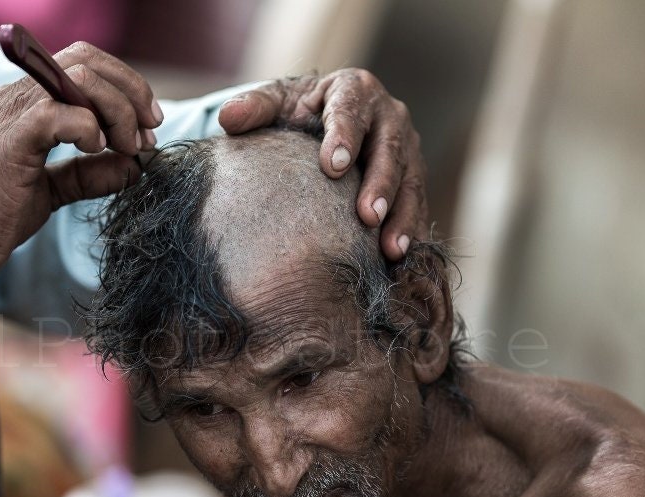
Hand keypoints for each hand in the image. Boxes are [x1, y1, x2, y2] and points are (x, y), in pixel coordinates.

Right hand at [0, 42, 159, 295]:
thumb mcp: (55, 189)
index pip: (81, 63)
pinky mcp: (10, 139)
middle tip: (147, 134)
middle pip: (85, 60)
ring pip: (79, 78)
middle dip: (130, 92)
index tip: (147, 125)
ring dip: (118, 111)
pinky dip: (89, 127)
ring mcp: (9, 114)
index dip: (124, 85)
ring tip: (127, 146)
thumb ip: (92, 173)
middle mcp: (14, 98)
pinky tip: (98, 150)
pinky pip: (57, 112)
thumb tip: (136, 167)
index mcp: (23, 103)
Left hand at [218, 70, 427, 260]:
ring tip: (390, 249)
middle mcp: (389, 115)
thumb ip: (254, 109)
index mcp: (354, 90)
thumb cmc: (298, 113)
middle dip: (381, 184)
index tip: (333, 167)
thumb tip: (227, 119)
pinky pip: (416, 205)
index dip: (345, 137)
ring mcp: (407, 148)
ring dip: (401, 216)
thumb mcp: (276, 104)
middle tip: (367, 216)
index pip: (350, 110)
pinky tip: (399, 258)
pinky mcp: (413, 177)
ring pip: (410, 181)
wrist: (324, 123)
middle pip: (390, 149)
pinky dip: (409, 231)